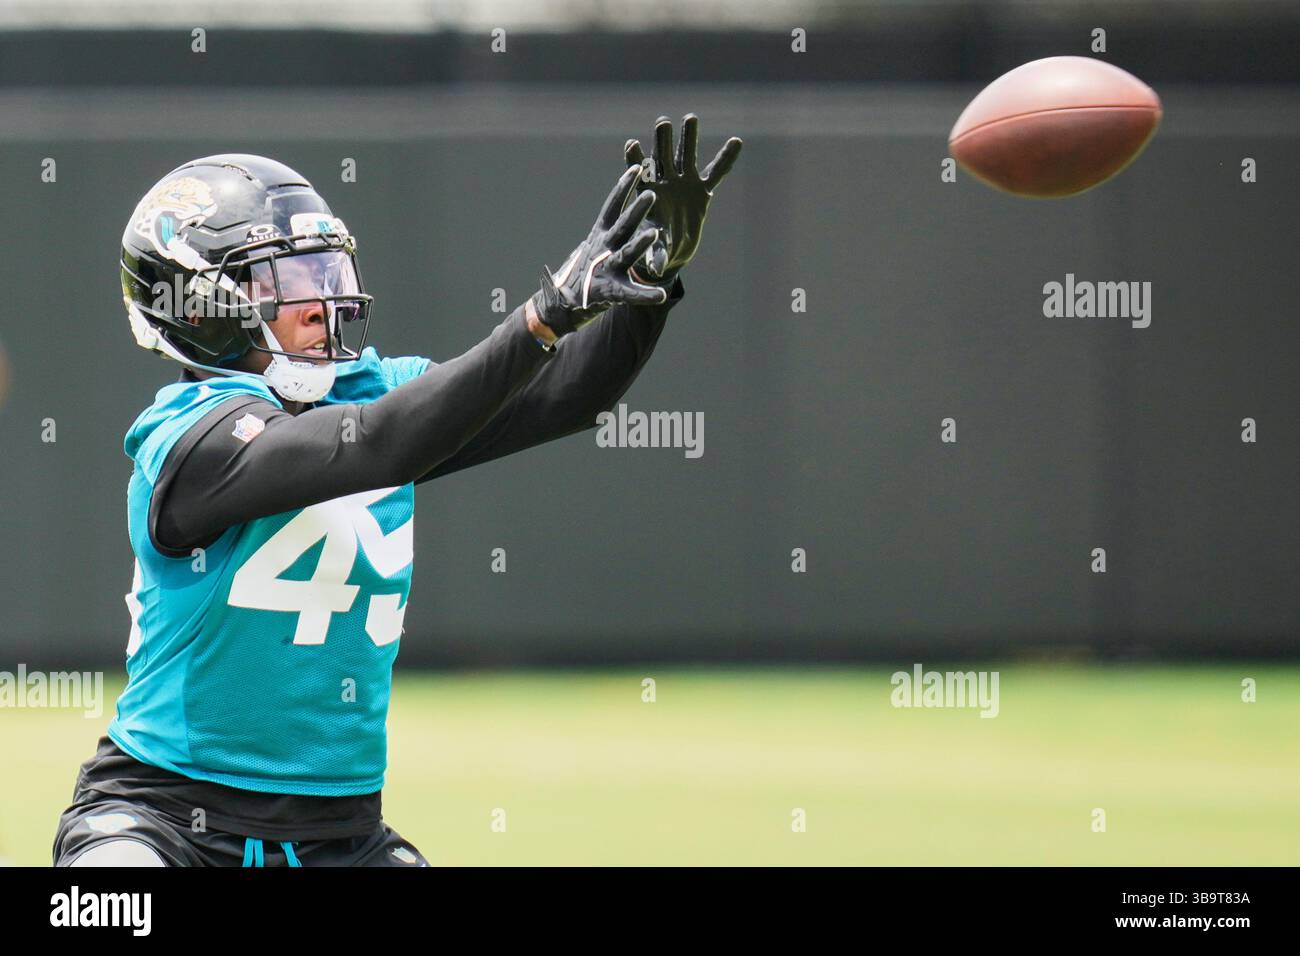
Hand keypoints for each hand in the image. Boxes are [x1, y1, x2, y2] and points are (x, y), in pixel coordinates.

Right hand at [531, 164, 667, 338]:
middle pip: (622, 226)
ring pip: (626, 255)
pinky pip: (631, 294)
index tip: (636, 168)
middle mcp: (603, 249)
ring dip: (640, 244)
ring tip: (655, 234)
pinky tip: (660, 294)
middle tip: (652, 195)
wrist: (563, 300)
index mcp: (600, 234)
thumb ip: (611, 226)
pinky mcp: (611, 292)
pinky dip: (645, 295)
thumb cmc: (585, 268)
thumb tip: (621, 206)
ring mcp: (607, 270)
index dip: (624, 187)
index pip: (613, 206)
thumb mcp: (597, 243)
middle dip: (636, 210)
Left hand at [623, 114, 742, 280]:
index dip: (635, 160)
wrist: (673, 250)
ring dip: (688, 137)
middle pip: (661, 157)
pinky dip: (725, 159)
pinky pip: (716, 172)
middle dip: (661, 140)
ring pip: (685, 156)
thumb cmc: (658, 248)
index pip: (639, 174)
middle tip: (662, 122)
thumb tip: (654, 268)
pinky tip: (736, 142)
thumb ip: (655, 255)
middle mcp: (664, 183)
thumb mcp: (655, 253)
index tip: (631, 144)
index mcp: (649, 194)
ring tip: (690, 118)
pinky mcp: (701, 189)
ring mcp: (684, 182)